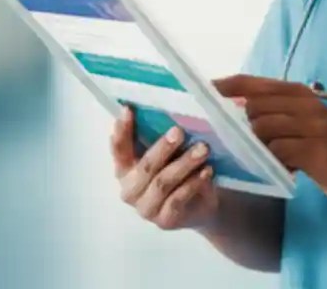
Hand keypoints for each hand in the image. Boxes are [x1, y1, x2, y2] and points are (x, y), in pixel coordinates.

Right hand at [111, 106, 219, 230]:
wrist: (199, 207)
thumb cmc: (179, 172)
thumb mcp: (168, 154)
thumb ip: (158, 137)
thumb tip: (165, 106)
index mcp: (124, 170)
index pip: (119, 149)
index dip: (122, 130)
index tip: (129, 109)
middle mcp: (129, 190)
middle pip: (145, 166)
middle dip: (162, 148)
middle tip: (179, 131)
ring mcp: (146, 208)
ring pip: (163, 182)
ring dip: (184, 164)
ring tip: (203, 149)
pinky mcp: (164, 221)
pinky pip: (178, 199)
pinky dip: (193, 183)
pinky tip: (207, 170)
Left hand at [213, 75, 326, 201]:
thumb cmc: (326, 149)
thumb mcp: (299, 125)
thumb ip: (270, 116)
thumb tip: (229, 112)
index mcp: (297, 92)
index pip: (251, 82)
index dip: (223, 86)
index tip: (199, 93)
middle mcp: (304, 102)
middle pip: (252, 103)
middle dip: (229, 119)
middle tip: (210, 132)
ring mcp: (311, 124)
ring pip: (262, 126)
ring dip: (247, 143)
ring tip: (238, 155)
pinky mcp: (315, 148)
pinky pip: (278, 150)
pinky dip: (266, 160)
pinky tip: (264, 169)